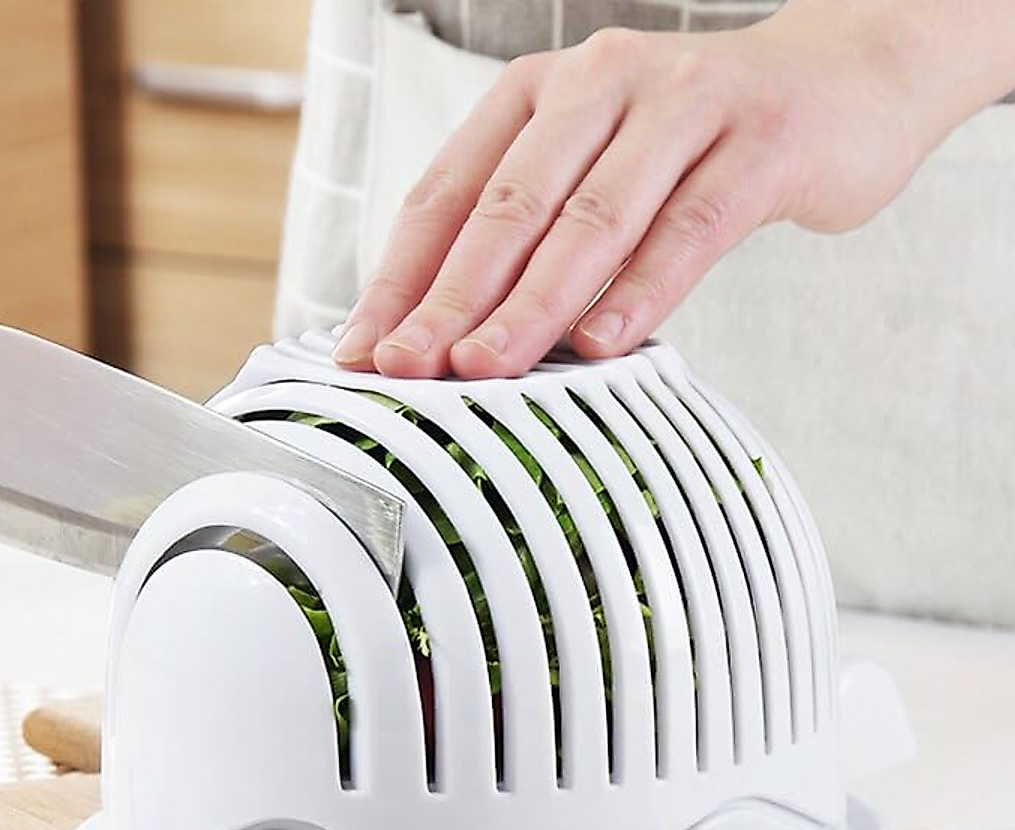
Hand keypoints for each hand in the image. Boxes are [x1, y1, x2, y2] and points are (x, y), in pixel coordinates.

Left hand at [334, 0, 1013, 378]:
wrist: (843, 83)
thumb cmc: (697, 148)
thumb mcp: (596, 175)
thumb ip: (532, 244)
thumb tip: (454, 347)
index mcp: (539, 95)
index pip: (448, 195)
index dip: (402, 279)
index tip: (365, 352)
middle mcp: (599, 82)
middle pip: (507, 206)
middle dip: (451, 297)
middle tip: (407, 368)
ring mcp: (682, 102)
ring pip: (591, 217)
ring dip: (533, 303)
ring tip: (486, 368)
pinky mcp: (759, 138)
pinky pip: (690, 223)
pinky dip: (643, 287)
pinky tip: (604, 344)